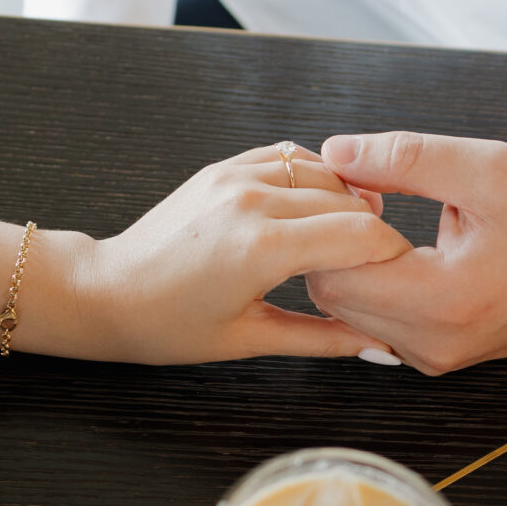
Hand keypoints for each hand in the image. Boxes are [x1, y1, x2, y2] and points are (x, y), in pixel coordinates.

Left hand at [62, 143, 411, 363]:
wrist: (106, 292)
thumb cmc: (168, 325)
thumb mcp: (250, 338)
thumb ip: (323, 337)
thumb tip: (380, 349)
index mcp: (260, 248)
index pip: (360, 234)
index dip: (393, 254)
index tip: (400, 275)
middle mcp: (252, 201)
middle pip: (351, 203)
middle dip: (375, 233)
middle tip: (381, 267)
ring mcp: (236, 177)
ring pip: (326, 174)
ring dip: (349, 202)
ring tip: (352, 239)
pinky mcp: (225, 167)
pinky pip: (291, 157)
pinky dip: (317, 177)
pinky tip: (321, 207)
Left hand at [303, 132, 506, 373]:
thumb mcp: (486, 168)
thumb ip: (405, 158)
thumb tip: (334, 153)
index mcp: (448, 300)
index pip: (337, 273)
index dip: (333, 223)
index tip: (362, 185)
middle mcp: (436, 344)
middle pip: (332, 298)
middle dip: (334, 244)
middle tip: (366, 196)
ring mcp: (435, 358)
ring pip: (348, 314)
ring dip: (350, 264)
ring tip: (383, 217)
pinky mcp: (437, 358)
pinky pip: (375, 323)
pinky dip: (371, 285)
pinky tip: (397, 248)